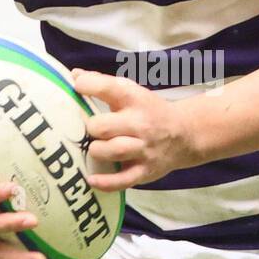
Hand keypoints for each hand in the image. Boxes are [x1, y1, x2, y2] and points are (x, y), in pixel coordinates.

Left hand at [70, 69, 199, 191]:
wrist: (184, 135)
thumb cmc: (149, 112)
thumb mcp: (131, 93)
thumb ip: (102, 84)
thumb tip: (74, 75)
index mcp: (136, 100)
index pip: (111, 88)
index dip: (88, 86)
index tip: (77, 86)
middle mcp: (141, 124)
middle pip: (105, 126)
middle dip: (92, 128)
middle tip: (90, 130)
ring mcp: (144, 150)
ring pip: (115, 151)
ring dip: (97, 150)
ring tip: (95, 148)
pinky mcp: (144, 171)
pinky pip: (123, 180)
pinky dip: (106, 182)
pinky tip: (91, 179)